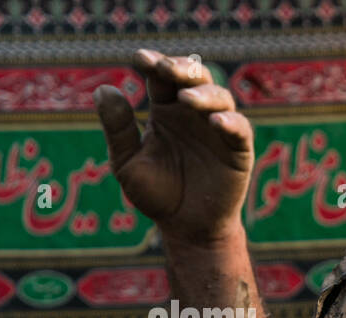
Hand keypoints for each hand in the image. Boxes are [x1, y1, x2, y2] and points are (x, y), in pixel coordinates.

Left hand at [94, 50, 252, 246]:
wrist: (186, 229)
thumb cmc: (157, 196)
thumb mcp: (127, 163)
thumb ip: (118, 128)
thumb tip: (104, 88)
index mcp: (166, 111)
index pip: (161, 77)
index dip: (153, 63)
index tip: (138, 59)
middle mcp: (194, 115)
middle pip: (194, 77)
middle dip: (181, 68)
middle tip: (164, 68)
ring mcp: (218, 131)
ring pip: (219, 97)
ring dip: (204, 94)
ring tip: (186, 99)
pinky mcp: (239, 151)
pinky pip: (240, 130)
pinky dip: (230, 123)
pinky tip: (215, 123)